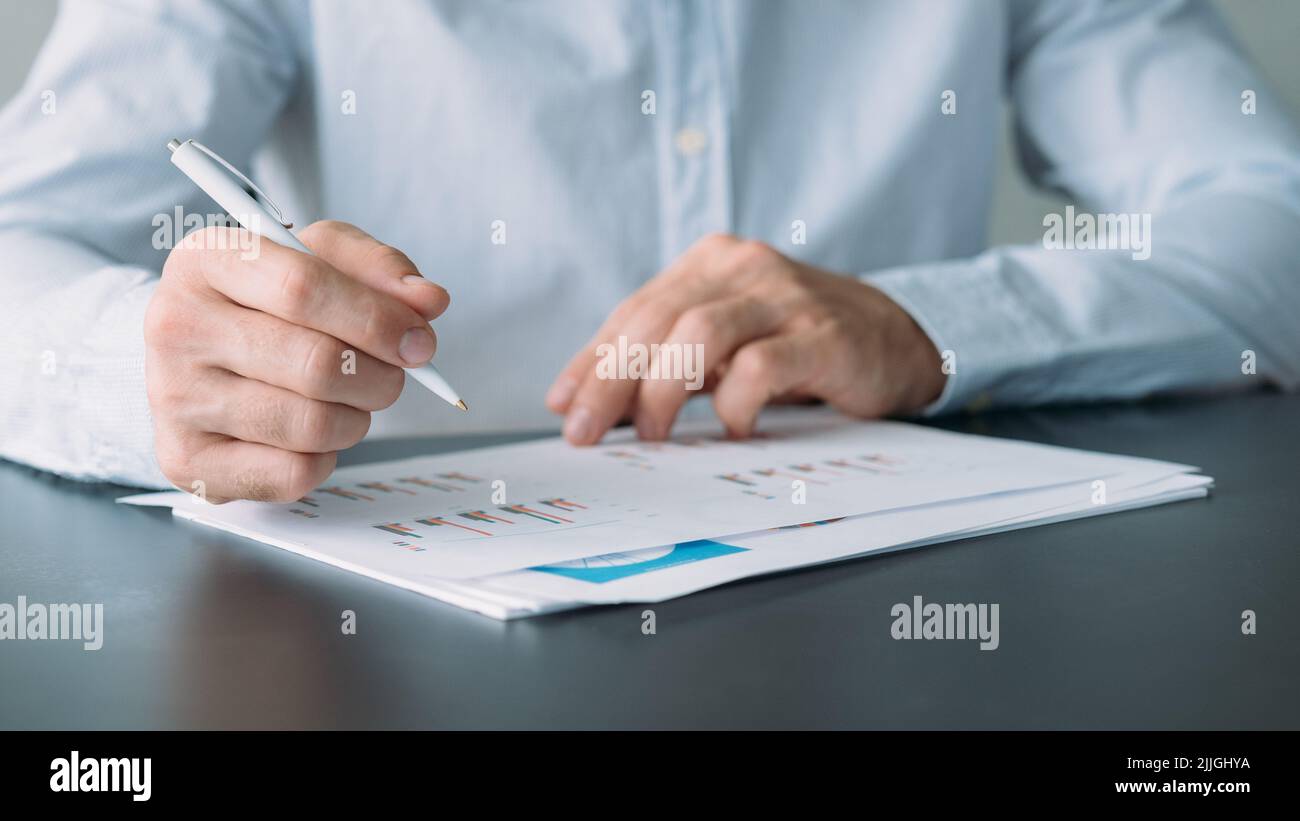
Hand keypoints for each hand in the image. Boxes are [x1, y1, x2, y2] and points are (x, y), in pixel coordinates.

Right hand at [145, 220, 449, 501]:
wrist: (200, 356)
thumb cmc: (269, 302)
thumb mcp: (321, 259)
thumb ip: (377, 269)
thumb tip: (428, 302)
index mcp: (207, 259)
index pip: (303, 288)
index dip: (376, 319)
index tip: (420, 340)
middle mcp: (177, 326)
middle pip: (314, 364)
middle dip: (379, 376)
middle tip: (392, 375)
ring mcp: (174, 397)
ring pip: (310, 424)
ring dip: (356, 418)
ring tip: (349, 401)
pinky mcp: (187, 460)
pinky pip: (292, 472)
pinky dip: (324, 458)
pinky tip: (310, 435)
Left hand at [546, 233, 944, 443]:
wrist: (895, 341)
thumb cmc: (796, 344)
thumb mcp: (726, 342)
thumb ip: (666, 359)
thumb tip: (587, 401)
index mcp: (711, 262)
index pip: (635, 310)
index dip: (592, 359)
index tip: (561, 403)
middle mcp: (744, 268)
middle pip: (656, 320)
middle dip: (610, 380)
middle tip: (584, 431)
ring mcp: (786, 297)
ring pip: (699, 334)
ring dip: (662, 390)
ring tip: (651, 435)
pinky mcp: (824, 335)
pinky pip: (760, 367)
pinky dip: (734, 403)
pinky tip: (732, 427)